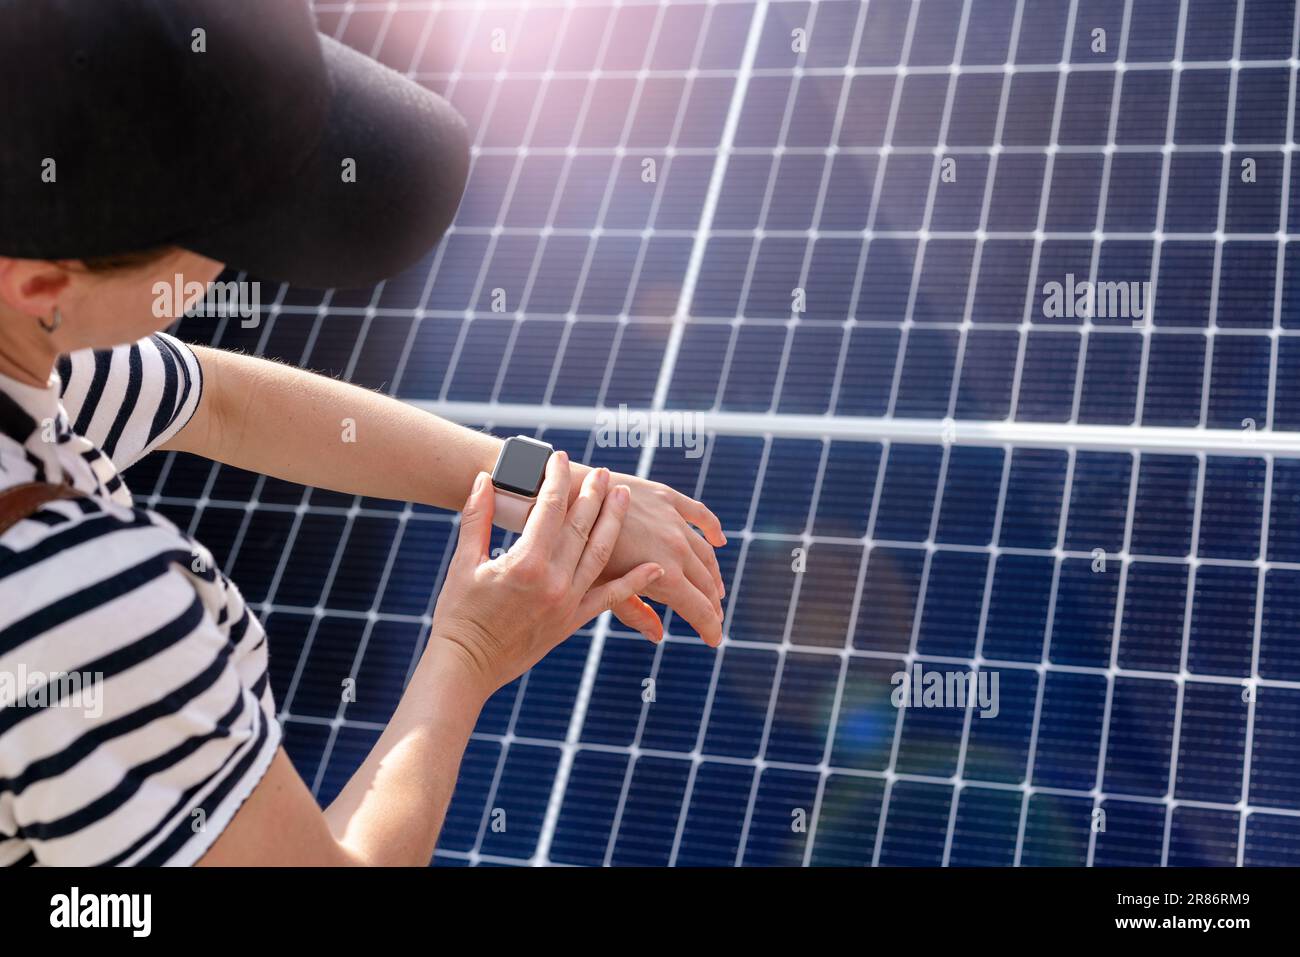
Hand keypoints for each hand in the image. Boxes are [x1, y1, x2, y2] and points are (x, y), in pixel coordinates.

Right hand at [429, 451, 663, 696]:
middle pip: (581, 526)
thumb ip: (477, 517)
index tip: (560, 457)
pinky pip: (610, 599)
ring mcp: (568, 602)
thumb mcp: (463, 562)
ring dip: (615, 523)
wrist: (467, 665)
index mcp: (525, 562)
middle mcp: (554, 580)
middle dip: (593, 494)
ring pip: (600, 554)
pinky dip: (635, 583)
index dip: (556, 479)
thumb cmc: (459, 614)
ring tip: (625, 497)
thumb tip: (485, 479)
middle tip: (604, 472)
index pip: (548, 508)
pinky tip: (656, 569)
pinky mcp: (573, 621)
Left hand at [573, 467, 726, 647]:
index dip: (710, 629)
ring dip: (713, 574)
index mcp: (665, 575)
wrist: (568, 500)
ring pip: (705, 553)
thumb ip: (634, 611)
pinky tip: (719, 540)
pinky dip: (712, 528)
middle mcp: (676, 548)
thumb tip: (658, 636)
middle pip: (706, 583)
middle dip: (712, 605)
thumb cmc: (576, 552)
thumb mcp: (603, 588)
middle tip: (713, 618)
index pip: (700, 609)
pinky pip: (699, 514)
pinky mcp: (667, 498)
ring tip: (716, 589)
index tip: (714, 640)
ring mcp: (673, 521)